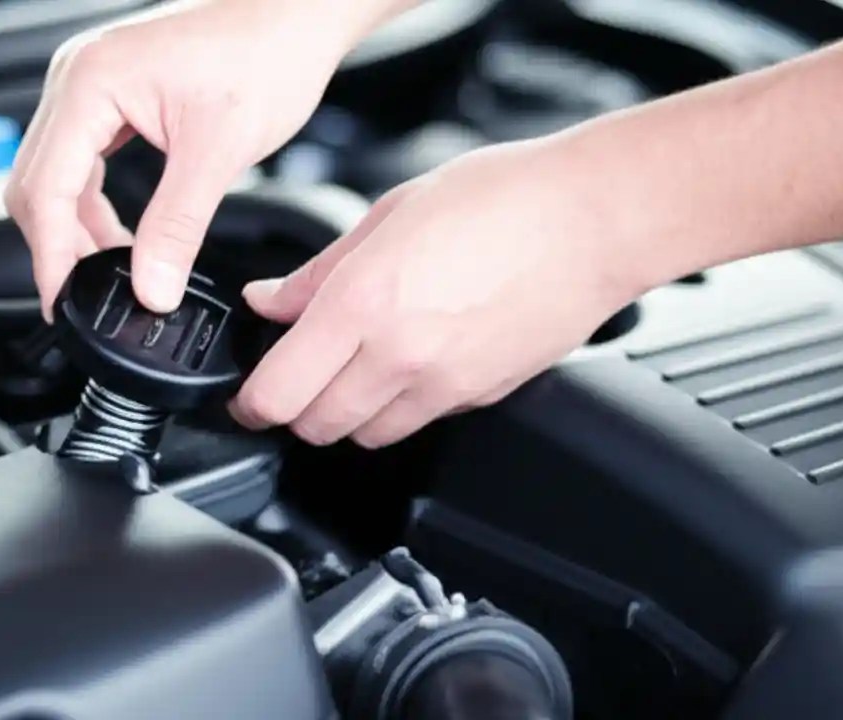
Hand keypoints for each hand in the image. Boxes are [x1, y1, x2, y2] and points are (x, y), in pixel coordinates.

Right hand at [6, 0, 399, 316]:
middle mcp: (78, 76)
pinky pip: (81, 159)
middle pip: (35, 182)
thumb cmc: (267, 52)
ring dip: (75, 227)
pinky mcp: (112, 93)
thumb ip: (177, 227)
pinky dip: (92, 203)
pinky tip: (122, 234)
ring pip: (55, 174)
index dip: (51, 254)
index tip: (62, 301)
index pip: (44, 187)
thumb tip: (151, 287)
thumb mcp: (219, 152)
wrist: (298, 15)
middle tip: (89, 295)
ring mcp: (91, 83)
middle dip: (58, 244)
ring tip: (111, 271)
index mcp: (90, 82)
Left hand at [229, 136, 653, 447]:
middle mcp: (399, 354)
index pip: (278, 392)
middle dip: (293, 411)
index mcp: (363, 301)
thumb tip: (268, 302)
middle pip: (314, 428)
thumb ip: (318, 272)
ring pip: (365, 437)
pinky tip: (407, 363)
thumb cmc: (504, 198)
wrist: (596, 218)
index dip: (250, 403)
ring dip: (345, 415)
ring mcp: (444, 383)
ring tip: (352, 370)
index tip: (246, 395)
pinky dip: (398, 408)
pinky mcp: (480, 396)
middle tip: (293, 380)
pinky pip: (419, 422)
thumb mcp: (389, 214)